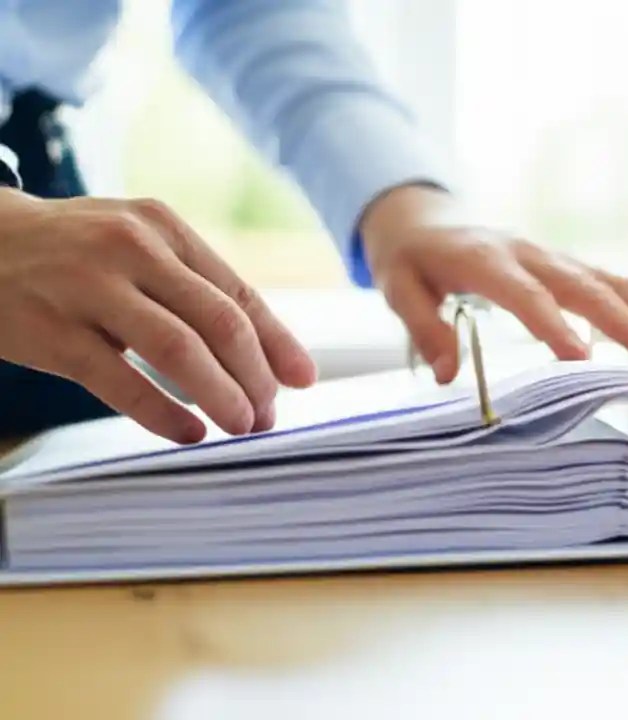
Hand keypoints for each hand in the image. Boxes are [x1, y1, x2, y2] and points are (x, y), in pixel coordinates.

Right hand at [0, 190, 316, 442]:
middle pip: (220, 322)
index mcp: (163, 228)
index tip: (304, 380)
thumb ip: (194, 287)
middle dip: (255, 377)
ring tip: (242, 426)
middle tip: (268, 415)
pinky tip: (188, 433)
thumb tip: (267, 351)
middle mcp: (132, 249)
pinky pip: (120, 381)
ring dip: (222, 395)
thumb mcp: (136, 245)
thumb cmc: (74, 253)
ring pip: (179, 349)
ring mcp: (89, 288)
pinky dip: (163, 413)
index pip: (238, 293)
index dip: (277, 342)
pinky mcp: (52, 330)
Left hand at [359, 185, 627, 383]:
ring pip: (614, 284)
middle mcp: (531, 254)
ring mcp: (555, 257)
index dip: (555, 325)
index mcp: (485, 260)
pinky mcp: (568, 265)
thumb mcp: (398, 287)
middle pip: (589, 288)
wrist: (425, 216)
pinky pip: (613, 286)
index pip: (527, 295)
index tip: (583, 361)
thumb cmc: (411, 258)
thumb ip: (422, 327)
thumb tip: (447, 375)